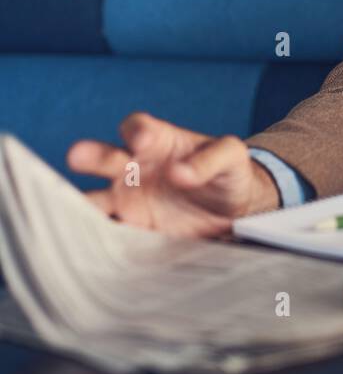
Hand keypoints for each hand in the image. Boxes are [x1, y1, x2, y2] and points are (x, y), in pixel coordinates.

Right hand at [66, 112, 279, 238]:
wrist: (235, 210)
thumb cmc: (229, 172)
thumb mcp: (232, 156)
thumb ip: (210, 159)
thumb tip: (180, 172)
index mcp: (157, 141)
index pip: (136, 127)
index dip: (135, 131)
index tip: (143, 140)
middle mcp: (135, 167)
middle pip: (104, 157)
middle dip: (91, 155)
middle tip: (78, 156)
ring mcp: (130, 199)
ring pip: (97, 198)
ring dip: (85, 202)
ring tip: (76, 209)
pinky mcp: (135, 229)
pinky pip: (111, 233)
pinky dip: (102, 238)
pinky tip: (97, 246)